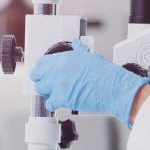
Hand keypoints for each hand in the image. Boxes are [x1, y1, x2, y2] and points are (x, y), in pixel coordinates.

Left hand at [30, 38, 149, 127]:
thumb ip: (80, 51)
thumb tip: (77, 43)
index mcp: (64, 58)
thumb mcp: (91, 56)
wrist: (112, 86)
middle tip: (49, 85)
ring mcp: (58, 84)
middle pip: (36, 76)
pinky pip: (49, 104)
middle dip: (42, 80)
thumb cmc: (105, 73)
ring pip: (40, 90)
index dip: (42, 69)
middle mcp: (58, 70)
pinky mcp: (61, 98)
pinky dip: (54, 105)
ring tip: (56, 94)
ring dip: (47, 92)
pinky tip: (61, 103)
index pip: (42, 63)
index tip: (45, 73)